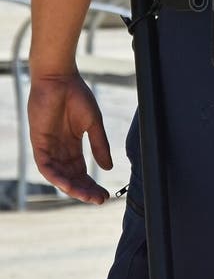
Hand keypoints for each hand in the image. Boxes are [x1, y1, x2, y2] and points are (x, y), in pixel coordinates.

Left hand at [28, 72, 112, 204]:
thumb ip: (100, 145)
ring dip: (72, 187)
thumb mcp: (93, 124)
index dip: (92, 184)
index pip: (81, 171)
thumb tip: (108, 168)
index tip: (105, 195)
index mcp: (73, 144)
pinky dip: (56, 177)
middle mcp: (60, 149)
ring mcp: (49, 147)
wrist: (59, 78)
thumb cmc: (76, 95)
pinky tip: (68, 185)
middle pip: (71, 177)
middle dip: (85, 190)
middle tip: (99, 200)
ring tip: (86, 196)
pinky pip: (46, 166)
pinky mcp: (39, 143)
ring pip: (59, 176)